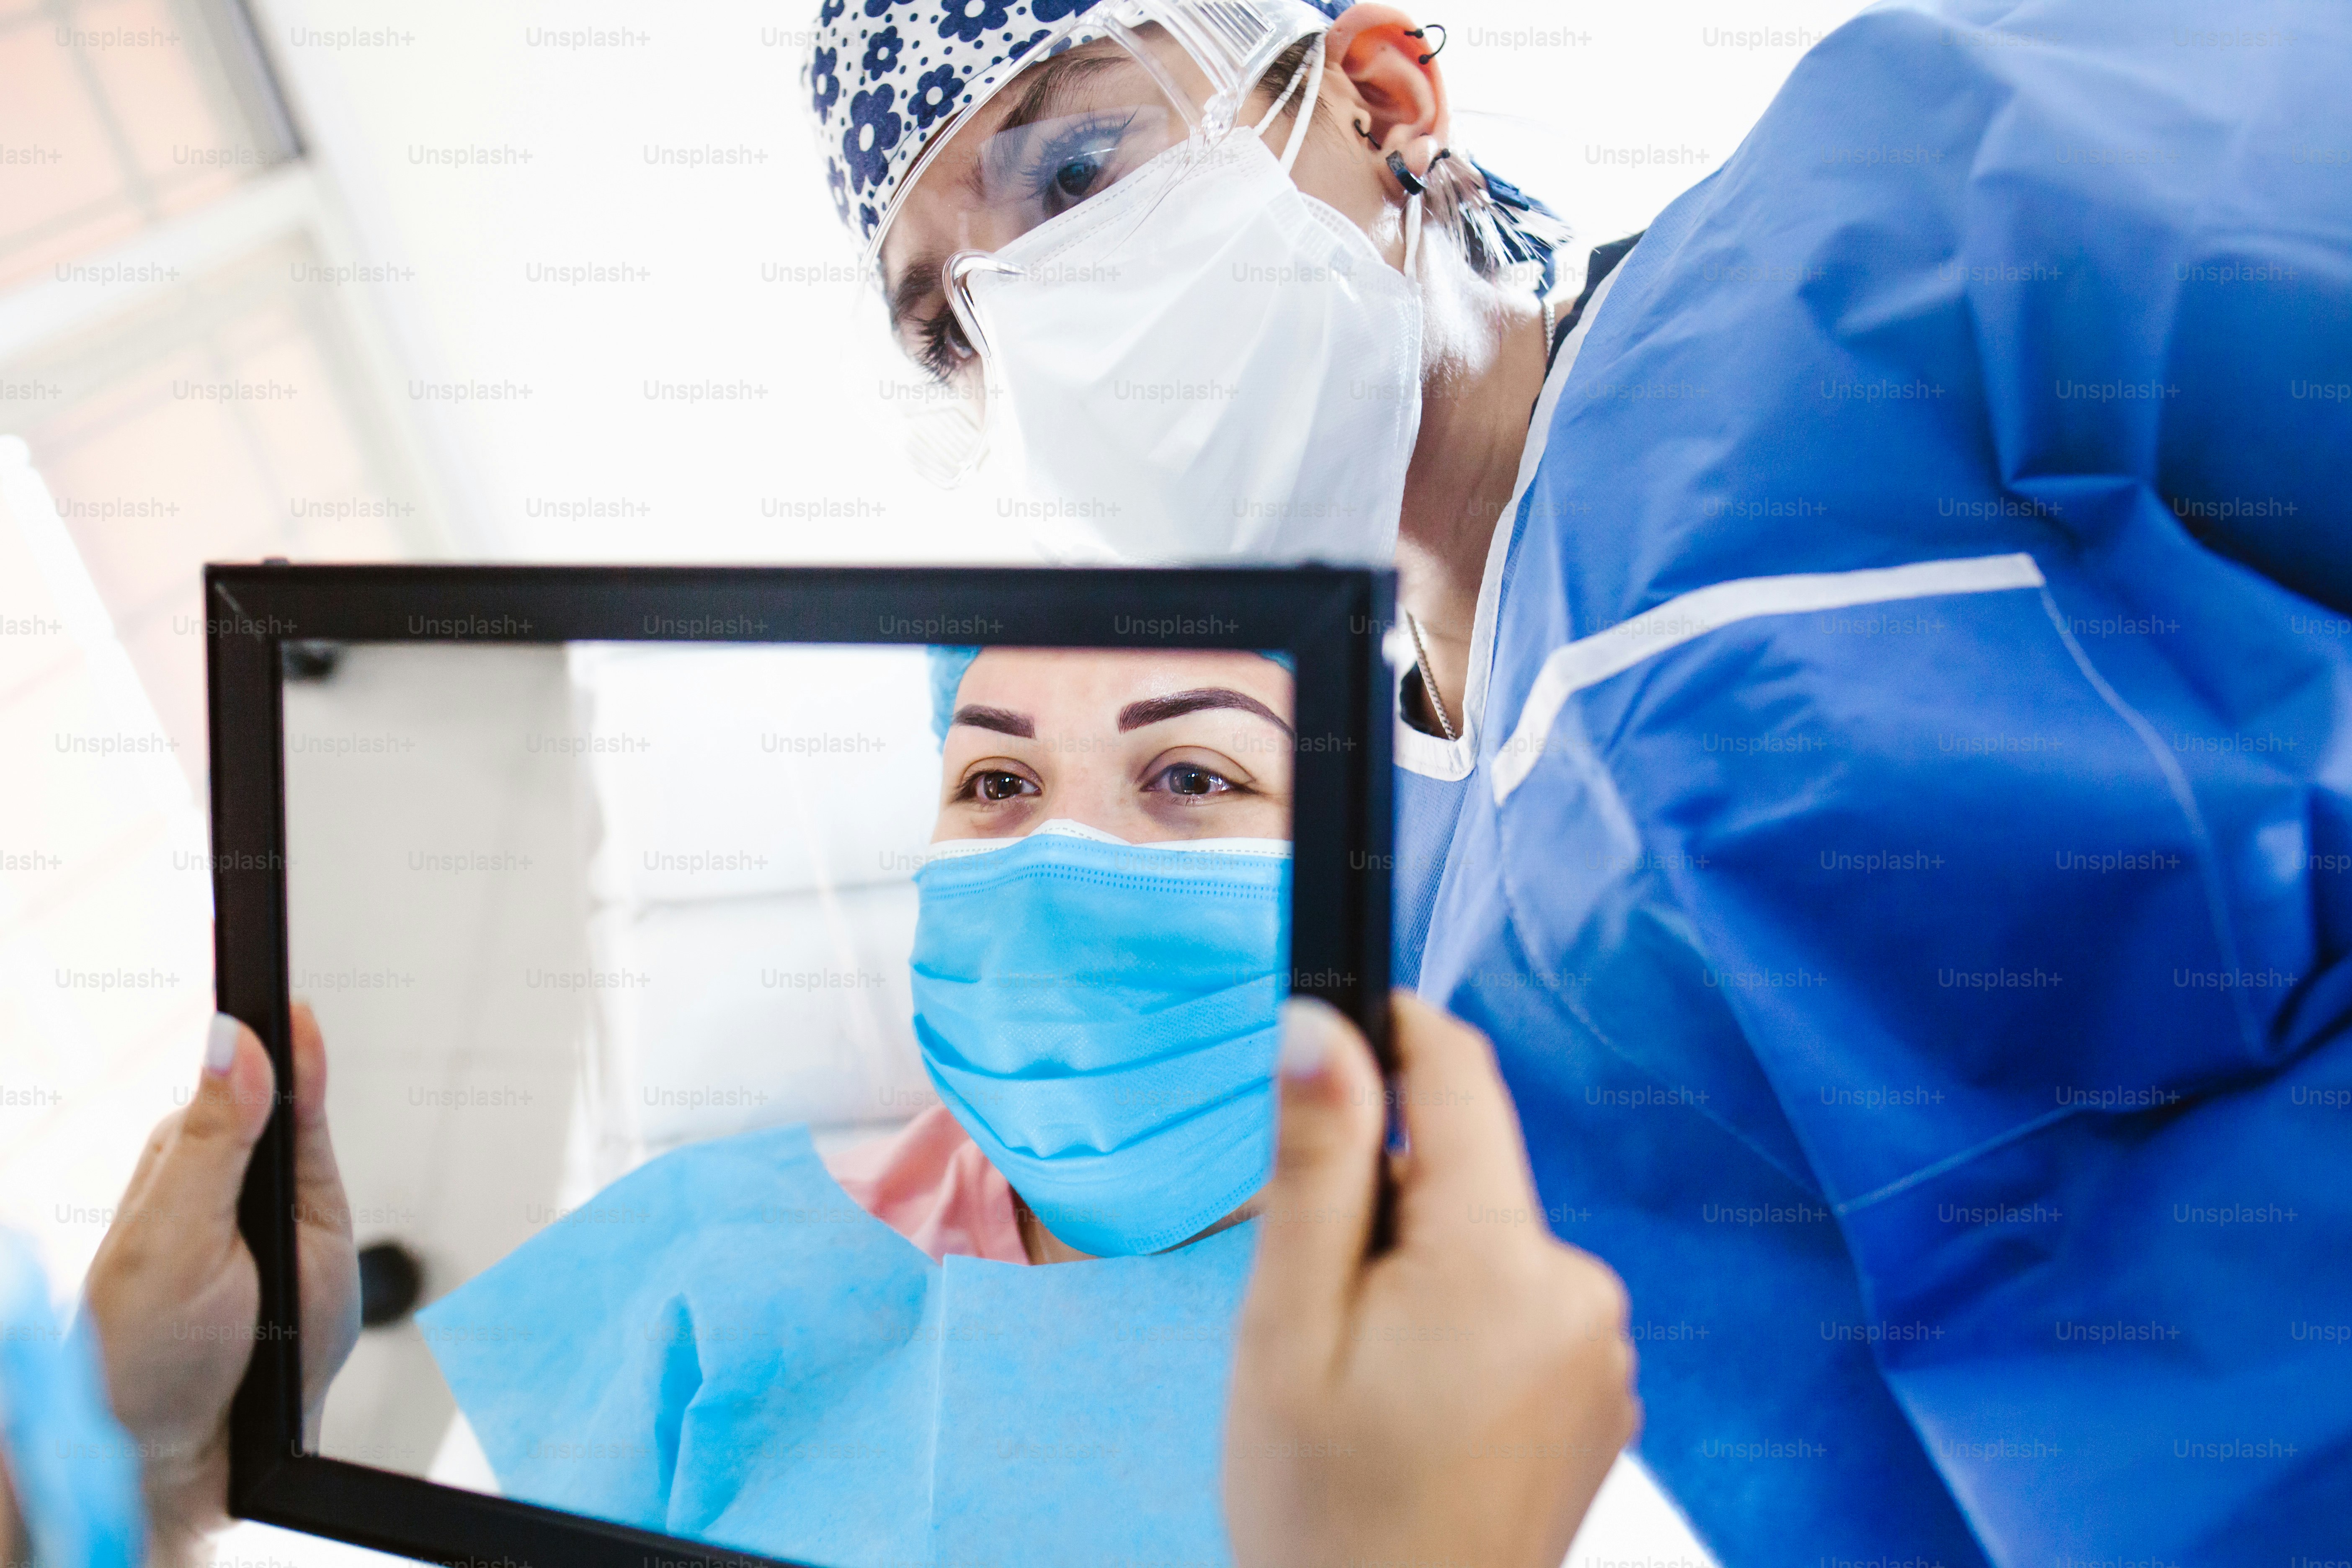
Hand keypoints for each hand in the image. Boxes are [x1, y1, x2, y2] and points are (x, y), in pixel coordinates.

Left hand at [83, 1004, 359, 1567]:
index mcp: (180, 1157)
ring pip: (315, 1118)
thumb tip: (237, 1037)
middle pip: (285, 1079)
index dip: (258, 1016)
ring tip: (307, 1070)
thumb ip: (215, 1139)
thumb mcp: (174, 1241)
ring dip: (318, 1095)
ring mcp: (282, 1203)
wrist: (188, 1455)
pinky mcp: (326, 1235)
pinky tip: (324, 1112)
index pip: (231, 1060)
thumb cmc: (148, 1358)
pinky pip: (336, 1166)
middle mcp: (230, 1171)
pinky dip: (335, 1131)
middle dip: (300, 1053)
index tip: (275, 958)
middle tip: (302, 1006)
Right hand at [1225, 993, 1639, 1567]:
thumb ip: (1317, 1168)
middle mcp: (1578, 1291)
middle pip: (1466, 1177)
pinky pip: (1524, 1313)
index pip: (1461, 1076)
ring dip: (1425, 1281)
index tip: (1338, 1040)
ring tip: (1373, 1385)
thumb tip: (1321, 1029)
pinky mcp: (1604, 1397)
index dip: (1392, 1037)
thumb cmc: (1328, 1515)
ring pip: (1489, 1247)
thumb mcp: (1289, 1327)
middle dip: (1387, 1214)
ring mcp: (1603, 1352)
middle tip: (1325, 1315)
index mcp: (1498, 1259)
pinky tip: (1422, 1416)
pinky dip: (1467, 1335)